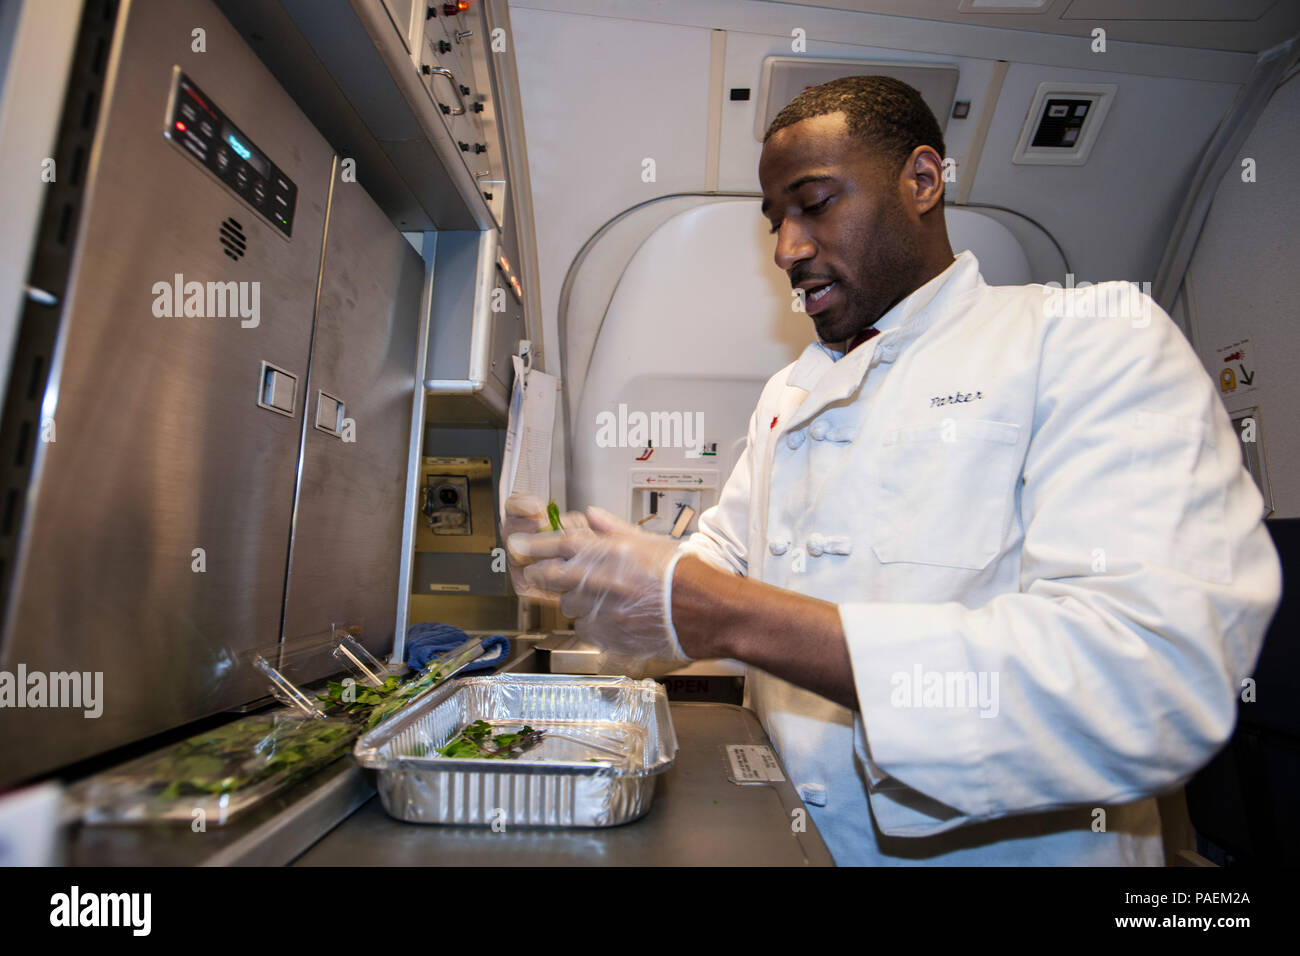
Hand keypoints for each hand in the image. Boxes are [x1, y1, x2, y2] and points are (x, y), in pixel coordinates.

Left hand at [509, 506, 691, 674]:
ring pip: (567, 605)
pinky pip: (584, 629)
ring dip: (574, 600)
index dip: (533, 544)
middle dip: (541, 574)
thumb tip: (591, 516)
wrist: (703, 610)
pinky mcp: (607, 637)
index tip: (517, 544)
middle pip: (549, 576)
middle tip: (540, 573)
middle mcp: (600, 581)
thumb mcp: (647, 541)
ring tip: (599, 596)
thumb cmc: (681, 574)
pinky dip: (591, 622)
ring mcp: (601, 611)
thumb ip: (613, 529)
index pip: (558, 544)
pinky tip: (610, 617)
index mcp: (608, 552)